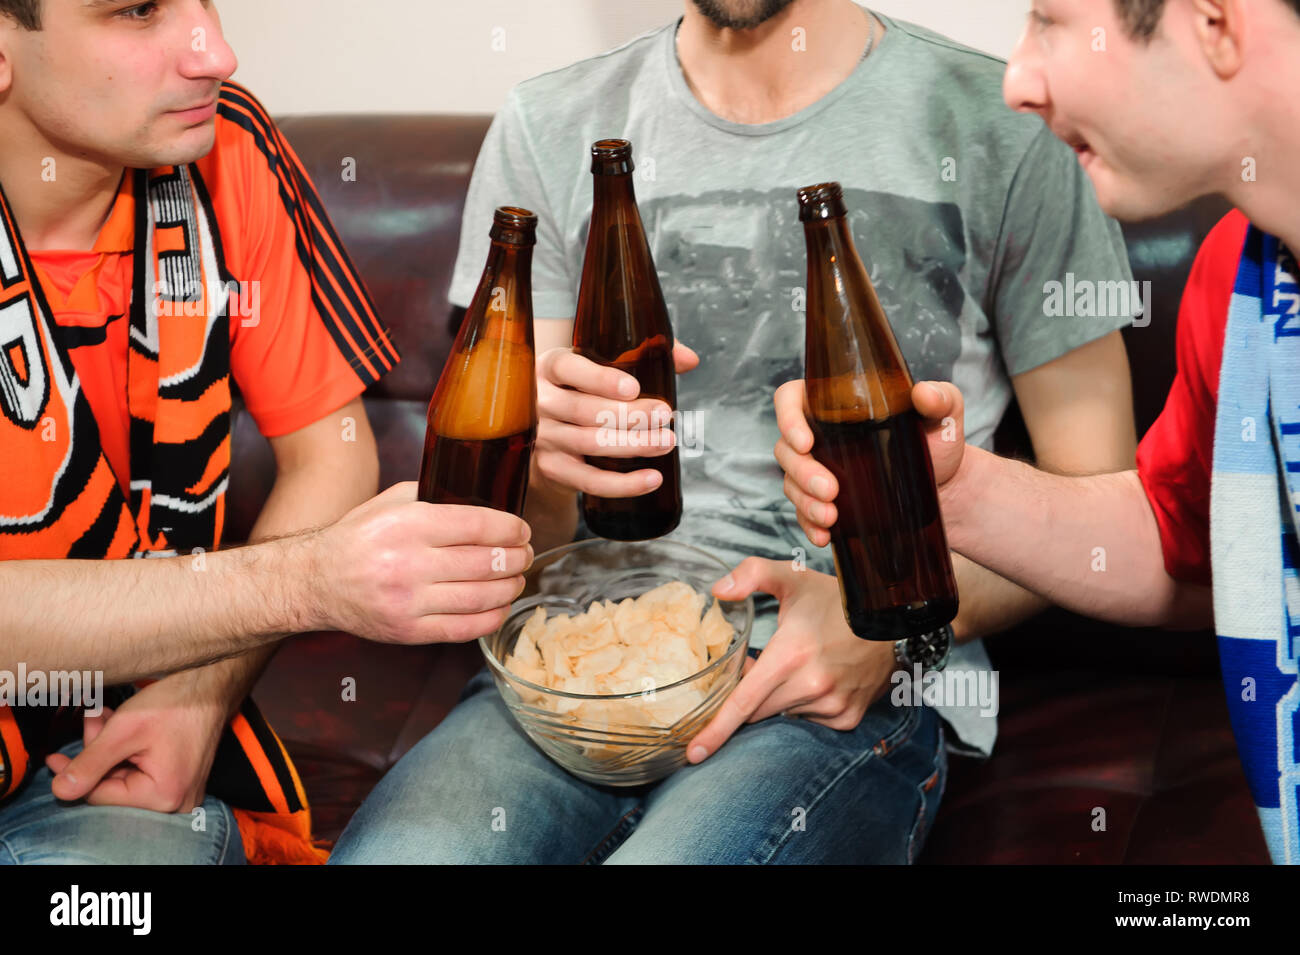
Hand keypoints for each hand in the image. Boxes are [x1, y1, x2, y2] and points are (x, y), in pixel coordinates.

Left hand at [45, 672, 225, 811]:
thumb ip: (89, 764)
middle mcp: (176, 800)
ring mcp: (182, 790)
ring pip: (128, 774)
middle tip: (91, 720)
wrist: (213, 683)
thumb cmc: (177, 703)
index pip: (102, 794)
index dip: (75, 774)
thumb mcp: (124, 731)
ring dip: (111, 747)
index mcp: (164, 795)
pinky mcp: (183, 777)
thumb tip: (61, 790)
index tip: (53, 758)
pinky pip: (144, 770)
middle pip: (116, 784)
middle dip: (97, 753)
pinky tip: (121, 724)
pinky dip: (129, 749)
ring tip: (105, 716)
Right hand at [308, 482, 533, 644]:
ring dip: (510, 587)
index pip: (477, 526)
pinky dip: (492, 617)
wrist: (316, 581)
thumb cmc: (358, 538)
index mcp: (407, 524)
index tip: (522, 530)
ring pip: (481, 597)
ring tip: (517, 578)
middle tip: (525, 554)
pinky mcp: (408, 631)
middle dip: (517, 558)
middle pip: (485, 562)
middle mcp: (408, 563)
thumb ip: (433, 496)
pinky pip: (464, 628)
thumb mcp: (390, 501)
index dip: (510, 529)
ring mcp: (408, 601)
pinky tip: (500, 605)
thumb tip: (483, 497)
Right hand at [533, 342, 698, 497]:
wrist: (547, 432)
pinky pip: (589, 481)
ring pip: (589, 443)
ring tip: (667, 441)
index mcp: (550, 367)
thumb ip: (644, 354)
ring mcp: (544, 438)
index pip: (568, 368)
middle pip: (584, 410)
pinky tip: (652, 478)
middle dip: (629, 415)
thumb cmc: (582, 390)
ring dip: (633, 445)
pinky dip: (623, 484)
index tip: (633, 388)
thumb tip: (690, 359)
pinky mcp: (552, 469)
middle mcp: (541, 402)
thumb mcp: (599, 364)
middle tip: (666, 414)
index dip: (600, 379)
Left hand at [685, 558, 896, 762]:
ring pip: (781, 714)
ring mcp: (832, 705)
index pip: (744, 703)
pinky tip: (815, 678)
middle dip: (750, 693)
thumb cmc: (835, 600)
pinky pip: (808, 720)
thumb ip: (752, 573)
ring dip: (777, 697)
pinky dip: (802, 704)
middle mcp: (812, 685)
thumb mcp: (792, 577)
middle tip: (762, 663)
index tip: (693, 753)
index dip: (716, 730)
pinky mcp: (847, 718)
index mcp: (791, 655)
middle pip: (757, 710)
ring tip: (795, 665)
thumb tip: (717, 590)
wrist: (889, 620)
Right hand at [772, 379, 968, 546]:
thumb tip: (924, 394)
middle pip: (786, 447)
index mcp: (834, 404)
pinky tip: (824, 535)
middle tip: (830, 489)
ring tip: (830, 516)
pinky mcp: (825, 500)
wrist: (947, 488)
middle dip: (802, 472)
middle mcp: (820, 435)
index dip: (787, 418)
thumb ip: (940, 398)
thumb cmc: (938, 443)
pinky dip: (809, 525)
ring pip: (791, 481)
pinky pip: (803, 512)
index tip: (806, 442)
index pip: (791, 399)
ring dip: (805, 501)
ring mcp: (819, 469)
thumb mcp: (945, 414)